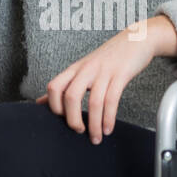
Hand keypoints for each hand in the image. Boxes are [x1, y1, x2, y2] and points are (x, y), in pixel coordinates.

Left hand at [34, 19, 159, 144]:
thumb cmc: (108, 58)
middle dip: (73, 119)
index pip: (54, 87)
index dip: (54, 106)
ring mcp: (103, 72)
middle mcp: (86, 69)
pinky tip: (108, 128)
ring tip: (96, 137)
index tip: (62, 120)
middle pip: (71, 96)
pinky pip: (112, 100)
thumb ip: (64, 85)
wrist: (135, 39)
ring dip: (94, 124)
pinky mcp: (120, 75)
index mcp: (75, 69)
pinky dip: (109, 118)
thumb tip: (41, 102)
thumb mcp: (83, 69)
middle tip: (78, 131)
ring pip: (94, 101)